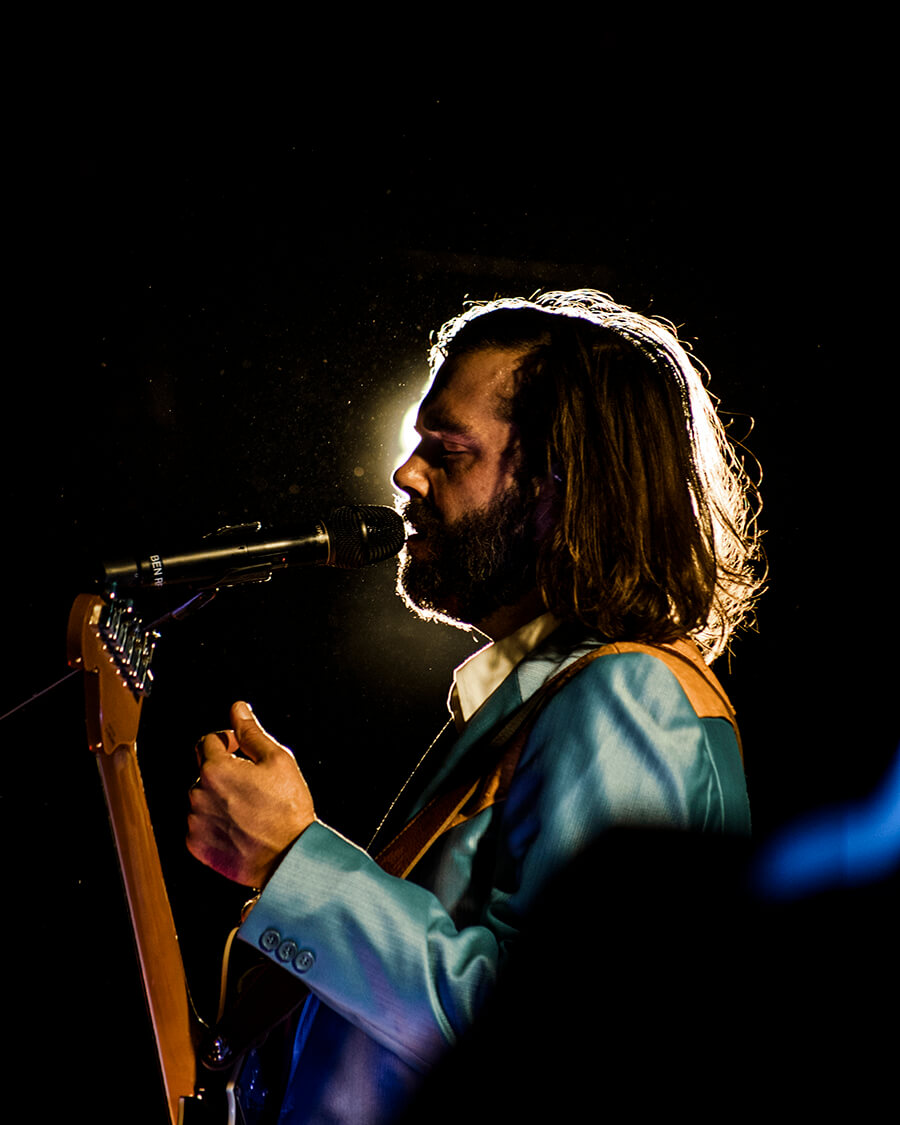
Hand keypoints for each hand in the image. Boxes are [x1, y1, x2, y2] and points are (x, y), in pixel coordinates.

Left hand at [187, 701, 314, 886]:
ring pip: (203, 798)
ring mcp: (195, 821)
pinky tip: (239, 826)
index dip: (228, 742)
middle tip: (254, 786)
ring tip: (249, 809)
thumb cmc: (287, 810)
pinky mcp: (196, 845)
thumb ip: (251, 732)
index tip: (241, 752)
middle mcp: (198, 794)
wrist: (288, 857)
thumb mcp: (278, 760)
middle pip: (205, 771)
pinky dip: (215, 823)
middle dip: (225, 773)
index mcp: (216, 769)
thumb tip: (238, 709)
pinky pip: (200, 825)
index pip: (208, 741)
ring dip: (219, 798)